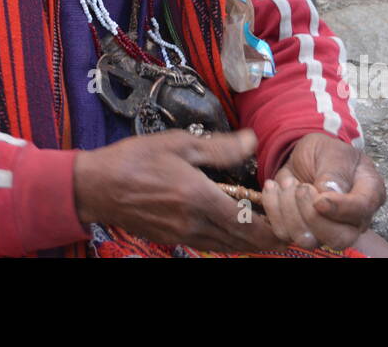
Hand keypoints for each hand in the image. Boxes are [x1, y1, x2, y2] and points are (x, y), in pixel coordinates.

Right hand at [74, 128, 283, 252]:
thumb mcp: (179, 143)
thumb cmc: (135, 159)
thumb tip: (253, 141)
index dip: (274, 228)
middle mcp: (194, 224)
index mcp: (199, 199)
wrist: (97, 187)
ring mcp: (183, 236)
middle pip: (243, 243)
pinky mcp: (173, 239)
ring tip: (267, 229)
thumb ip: (220, 147)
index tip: (290, 220)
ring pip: (227, 248)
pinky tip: (234, 228)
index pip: (248, 224)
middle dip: (269, 239)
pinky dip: (229, 241)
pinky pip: (210, 245)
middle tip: (287, 227)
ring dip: (250, 242)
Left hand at [261, 132, 385, 250]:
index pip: (361, 210)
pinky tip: (275, 188)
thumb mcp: (334, 152)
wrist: (305, 156)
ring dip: (289, 209)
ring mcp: (328, 229)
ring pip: (308, 239)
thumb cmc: (327, 152)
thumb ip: (334, 172)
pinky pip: (284, 233)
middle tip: (301, 187)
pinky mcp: (302, 231)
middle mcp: (352, 220)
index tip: (319, 198)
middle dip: (311, 215)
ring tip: (288, 182)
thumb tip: (330, 194)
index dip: (339, 208)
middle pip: (338, 238)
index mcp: (369, 194)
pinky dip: (273, 209)